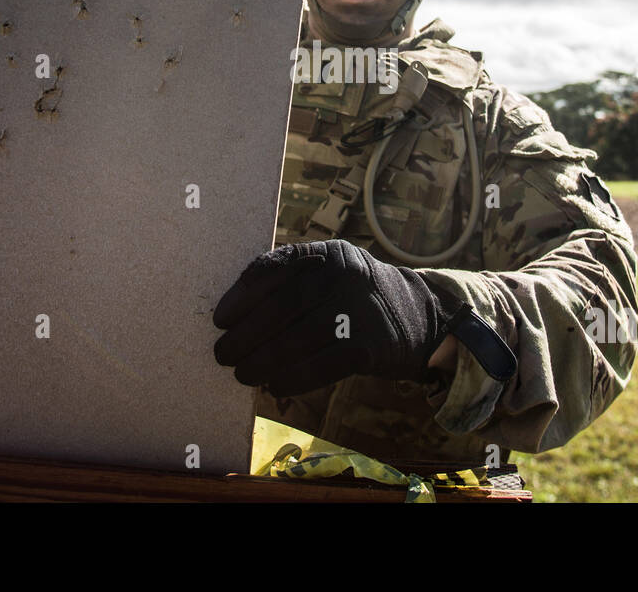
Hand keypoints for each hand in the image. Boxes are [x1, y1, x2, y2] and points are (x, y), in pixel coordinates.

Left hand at [212, 240, 458, 395]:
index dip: (242, 295)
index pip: (275, 268)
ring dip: (264, 361)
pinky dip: (294, 377)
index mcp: (326, 254)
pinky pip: (323, 365)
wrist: (417, 316)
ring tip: (242, 374)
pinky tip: (274, 385)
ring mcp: (360, 310)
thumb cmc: (352, 298)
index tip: (220, 320)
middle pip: (283, 306)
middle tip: (223, 354)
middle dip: (246, 335)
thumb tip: (233, 318)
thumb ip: (290, 283)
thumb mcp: (329, 275)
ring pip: (299, 338)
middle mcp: (344, 274)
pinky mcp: (372, 346)